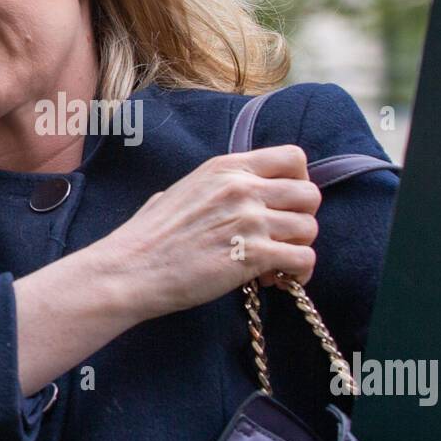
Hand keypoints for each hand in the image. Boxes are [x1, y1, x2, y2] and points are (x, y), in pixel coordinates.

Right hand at [95, 145, 321, 323]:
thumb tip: (228, 197)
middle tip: (283, 239)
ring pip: (310, 228)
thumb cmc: (148, 236)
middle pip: (310, 194)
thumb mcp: (182, 190)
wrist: (130, 269)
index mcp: (227, 168)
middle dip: (303, 219)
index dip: (299, 183)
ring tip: (276, 266)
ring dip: (299, 249)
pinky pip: (303, 260)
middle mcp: (242, 188)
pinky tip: (276, 282)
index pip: (293, 158)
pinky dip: (298, 274)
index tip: (285, 206)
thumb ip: (215, 188)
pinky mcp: (252, 255)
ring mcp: (249, 221)